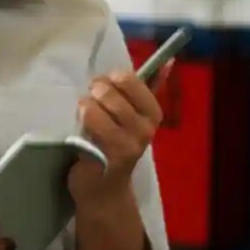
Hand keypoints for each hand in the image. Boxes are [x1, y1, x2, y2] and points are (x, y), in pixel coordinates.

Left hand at [68, 60, 173, 206]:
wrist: (103, 187)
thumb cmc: (113, 144)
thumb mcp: (131, 115)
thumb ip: (146, 89)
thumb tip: (168, 61)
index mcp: (153, 113)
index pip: (132, 79)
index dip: (112, 78)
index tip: (106, 86)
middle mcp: (146, 127)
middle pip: (110, 90)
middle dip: (94, 91)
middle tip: (91, 101)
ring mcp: (129, 142)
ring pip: (97, 105)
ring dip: (84, 107)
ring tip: (85, 117)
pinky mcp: (110, 154)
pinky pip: (90, 123)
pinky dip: (81, 122)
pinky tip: (82, 132)